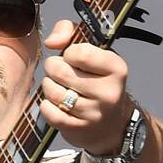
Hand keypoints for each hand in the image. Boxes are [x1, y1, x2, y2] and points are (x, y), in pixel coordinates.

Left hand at [39, 19, 132, 156]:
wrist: (113, 125)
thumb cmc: (98, 80)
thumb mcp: (94, 49)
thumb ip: (70, 31)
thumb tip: (51, 42)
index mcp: (116, 67)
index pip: (79, 52)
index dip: (68, 52)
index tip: (73, 57)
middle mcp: (109, 92)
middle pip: (61, 71)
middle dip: (53, 68)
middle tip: (59, 71)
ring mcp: (94, 114)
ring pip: (53, 92)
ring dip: (49, 86)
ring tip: (57, 86)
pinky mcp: (79, 130)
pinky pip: (50, 113)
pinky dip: (46, 105)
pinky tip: (53, 103)